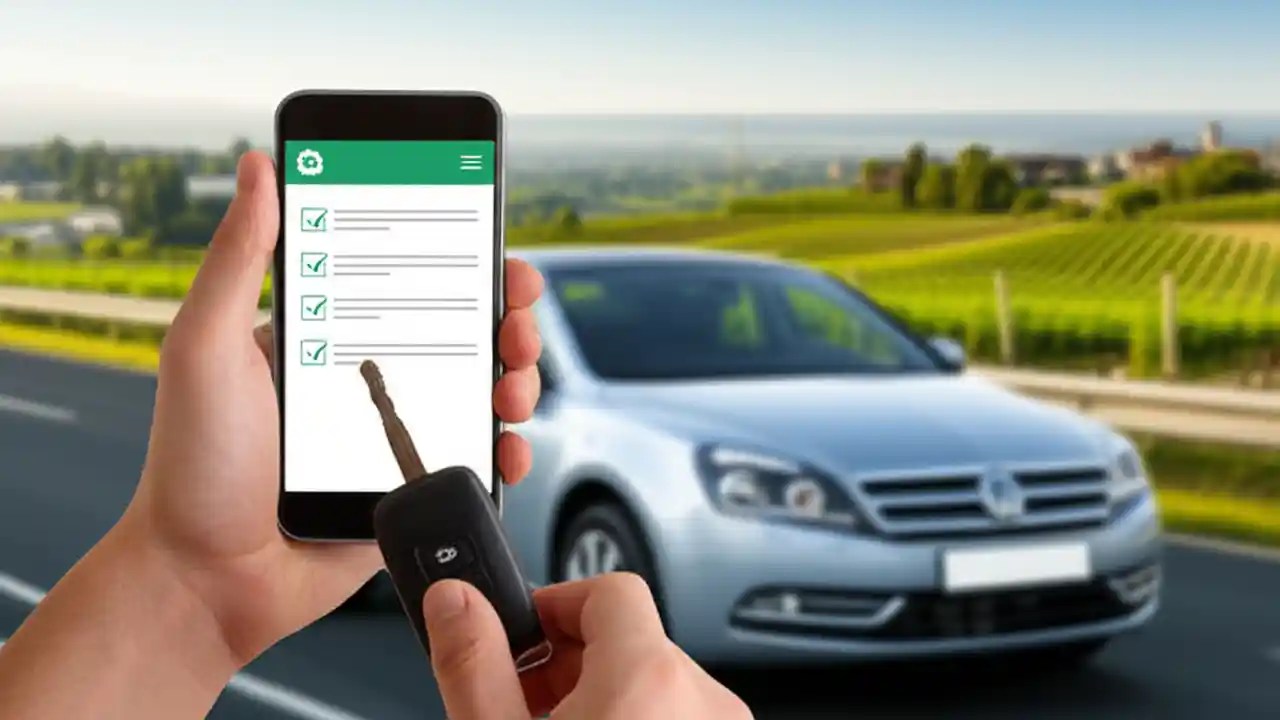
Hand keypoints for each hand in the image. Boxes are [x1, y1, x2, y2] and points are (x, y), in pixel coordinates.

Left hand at [121, 151, 543, 665]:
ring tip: (514, 385)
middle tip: (516, 317)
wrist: (207, 580)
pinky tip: (506, 445)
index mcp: (327, 335)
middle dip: (508, 315)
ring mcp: (396, 435)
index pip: (408, 278)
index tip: (494, 244)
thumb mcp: (204, 347)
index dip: (462, 255)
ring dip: (520, 376)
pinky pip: (476, 461)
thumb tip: (258, 166)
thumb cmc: (193, 464)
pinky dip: (508, 449)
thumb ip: (236, 259)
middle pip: (463, 330)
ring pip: (483, 391)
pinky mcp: (413, 488)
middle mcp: (369, 378)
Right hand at [423, 574, 751, 718]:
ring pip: (656, 681)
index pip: (610, 588)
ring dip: (605, 697)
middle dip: (572, 662)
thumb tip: (453, 602)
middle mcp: (705, 701)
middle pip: (632, 637)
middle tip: (526, 704)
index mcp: (649, 680)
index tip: (522, 638)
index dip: (556, 606)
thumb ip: (472, 664)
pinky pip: (681, 716)